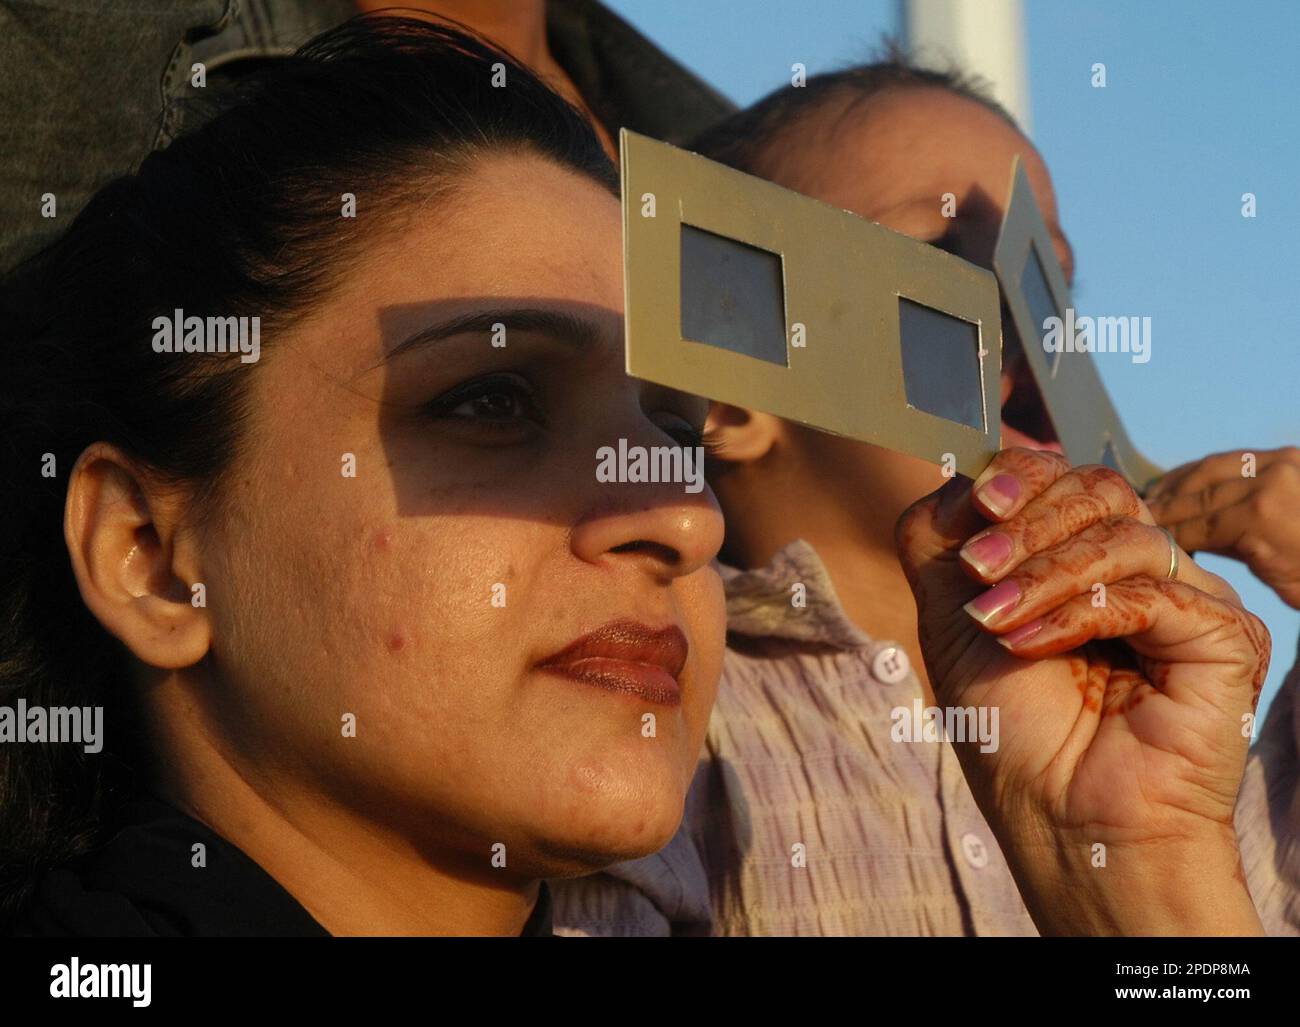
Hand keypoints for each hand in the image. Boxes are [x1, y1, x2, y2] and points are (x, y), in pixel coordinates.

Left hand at [895, 448, 1270, 934]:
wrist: (1058, 819)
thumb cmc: (1011, 727)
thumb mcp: (951, 620)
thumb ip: (942, 541)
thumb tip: (959, 478)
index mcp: (1083, 559)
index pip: (1067, 478)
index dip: (1021, 476)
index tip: (975, 504)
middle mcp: (1140, 572)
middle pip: (1100, 489)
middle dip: (1025, 522)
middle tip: (976, 569)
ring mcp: (1186, 601)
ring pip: (1124, 533)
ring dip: (1041, 572)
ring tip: (993, 620)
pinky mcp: (1223, 638)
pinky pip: (1150, 591)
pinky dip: (1079, 613)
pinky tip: (1030, 645)